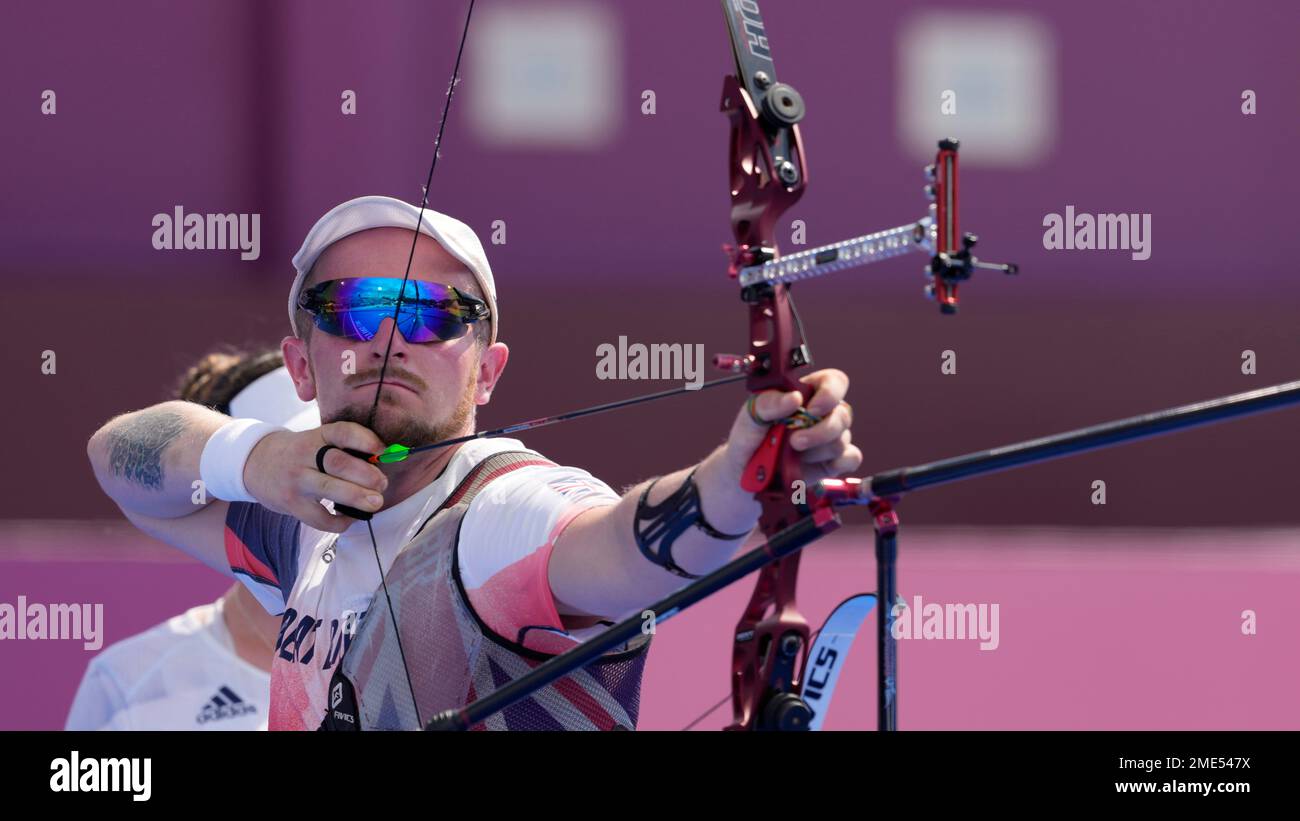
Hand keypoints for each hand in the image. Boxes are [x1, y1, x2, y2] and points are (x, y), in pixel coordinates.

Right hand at [243, 422, 389, 532]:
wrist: (255, 464)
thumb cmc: (299, 453)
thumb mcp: (316, 441)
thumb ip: (343, 449)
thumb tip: (381, 464)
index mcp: (317, 436)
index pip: (342, 432)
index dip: (365, 440)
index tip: (383, 451)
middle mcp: (305, 456)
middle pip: (338, 463)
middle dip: (366, 475)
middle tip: (382, 484)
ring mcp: (297, 481)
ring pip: (329, 489)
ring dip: (356, 497)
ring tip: (375, 502)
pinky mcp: (291, 504)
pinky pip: (318, 518)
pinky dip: (339, 522)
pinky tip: (350, 518)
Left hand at [721, 368, 861, 489]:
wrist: (745, 472)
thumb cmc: (750, 437)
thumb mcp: (751, 416)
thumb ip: (768, 403)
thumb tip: (794, 398)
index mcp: (806, 393)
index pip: (833, 381)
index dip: (830, 393)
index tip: (811, 409)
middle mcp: (824, 413)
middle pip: (842, 414)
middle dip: (820, 431)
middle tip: (795, 442)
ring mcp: (831, 437)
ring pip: (842, 439)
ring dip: (816, 451)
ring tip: (792, 455)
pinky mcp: (834, 461)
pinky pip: (851, 458)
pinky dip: (836, 464)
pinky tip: (812, 465)